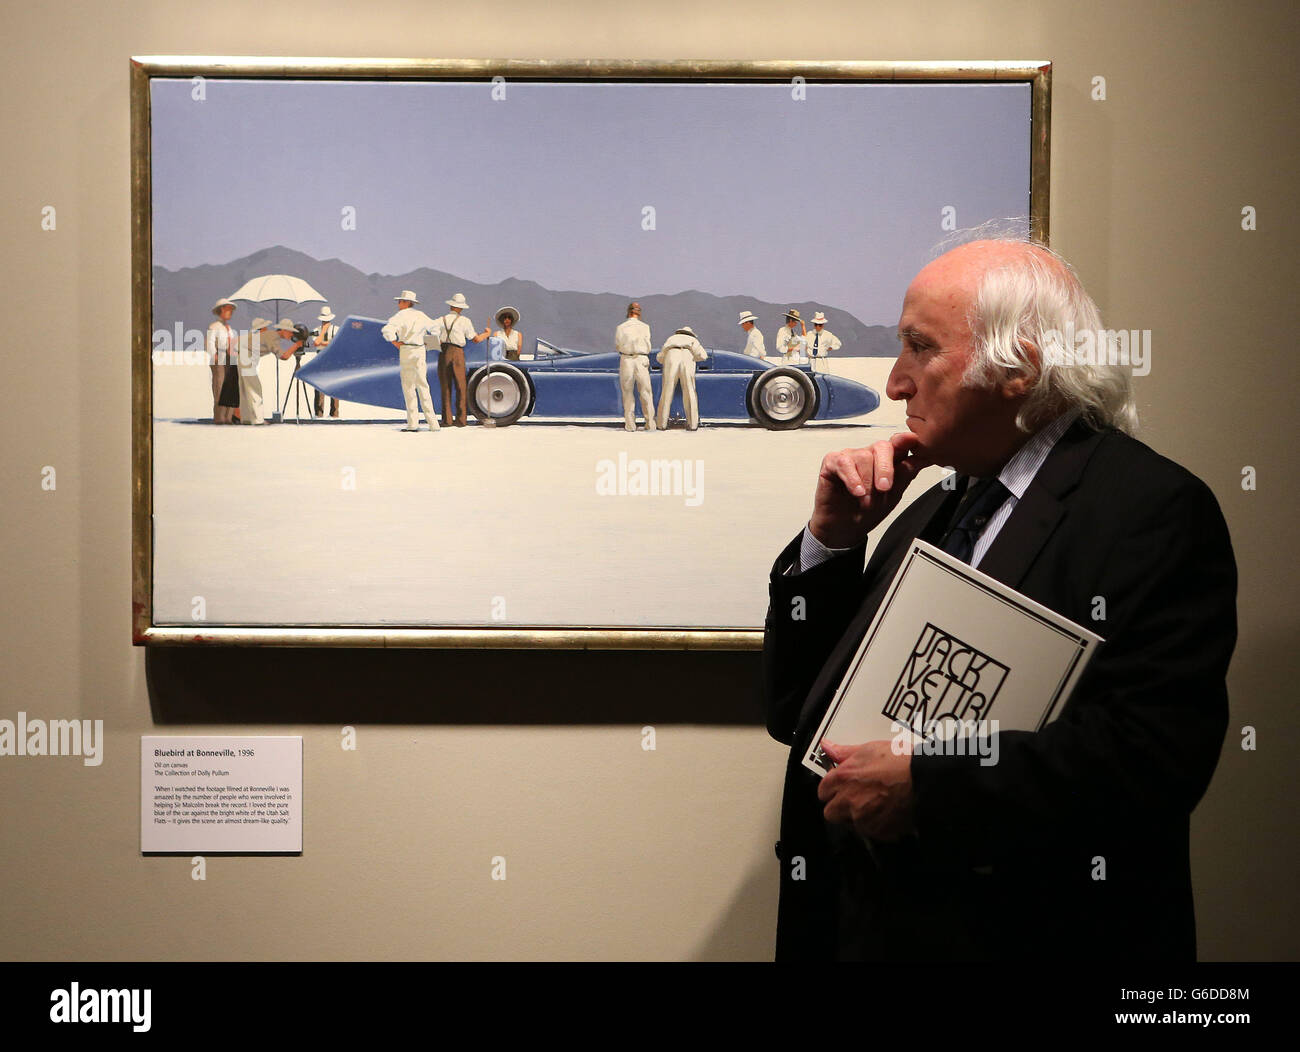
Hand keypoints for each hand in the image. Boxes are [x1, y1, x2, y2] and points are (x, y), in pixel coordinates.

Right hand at [808, 432, 929, 548]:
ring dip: (867, 482)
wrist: (843, 528)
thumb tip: (923, 458)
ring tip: (864, 500)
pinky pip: (844, 462)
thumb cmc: (866, 511)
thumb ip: (905, 474)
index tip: (912, 440)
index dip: (906, 440)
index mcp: (887, 460)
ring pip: (864, 457)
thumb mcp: (892, 495)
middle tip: (884, 488)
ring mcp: (851, 456)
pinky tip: (856, 490)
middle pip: (883, 447)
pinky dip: (852, 478)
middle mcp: (870, 455)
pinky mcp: (832, 462)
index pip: (899, 443)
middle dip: (885, 468)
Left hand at [817, 739, 913, 841]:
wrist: (924, 779)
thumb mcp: (869, 749)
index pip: (822, 791)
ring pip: (851, 824)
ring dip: (858, 816)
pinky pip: (871, 833)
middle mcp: (849, 801)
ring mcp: (863, 818)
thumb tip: (828, 747)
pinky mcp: (879, 831)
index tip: (840, 786)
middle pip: (831, 812)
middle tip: (854, 798)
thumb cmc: (901, 762)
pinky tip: (885, 812)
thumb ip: (843, 752)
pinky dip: (876, 825)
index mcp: (843, 779)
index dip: (831, 788)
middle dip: (840, 806)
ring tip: (874, 803)